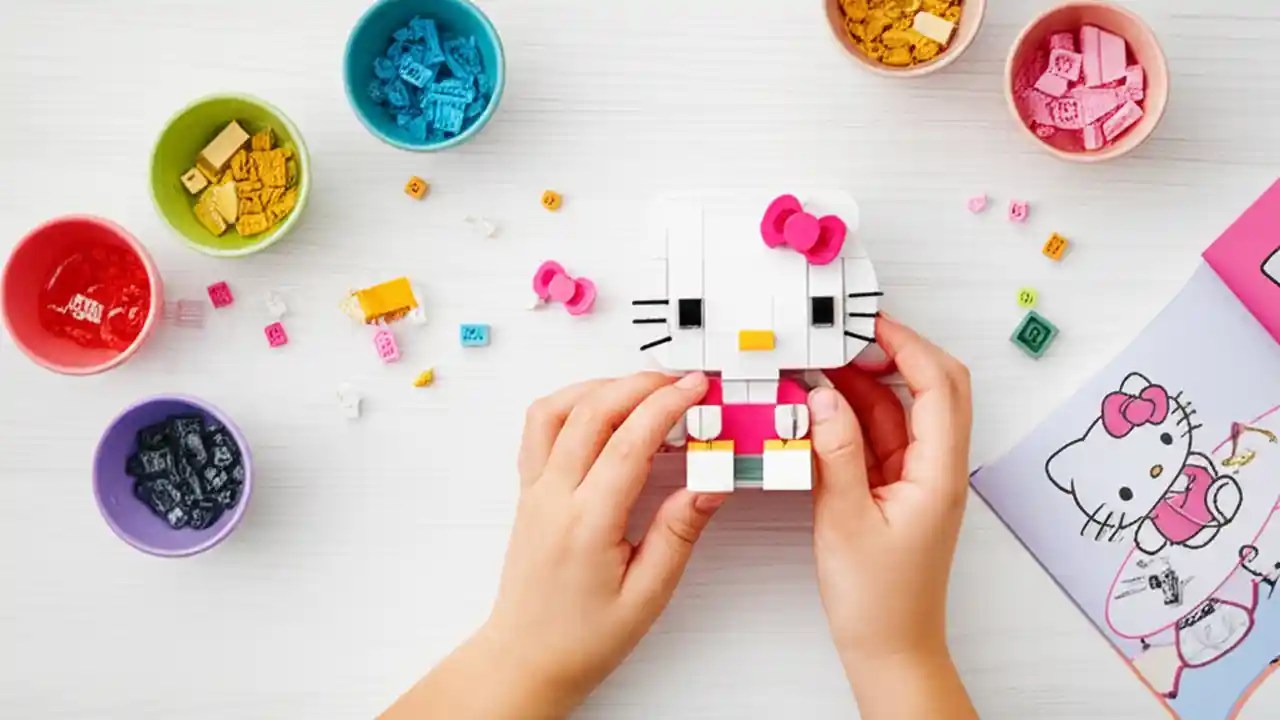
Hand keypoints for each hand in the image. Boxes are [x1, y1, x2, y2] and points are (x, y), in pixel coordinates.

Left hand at [385, 372, 723, 719]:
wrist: (526, 657)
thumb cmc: (581, 638)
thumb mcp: (646, 595)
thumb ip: (678, 533)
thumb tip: (710, 484)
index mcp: (585, 525)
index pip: (628, 443)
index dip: (666, 406)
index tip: (695, 389)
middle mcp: (552, 498)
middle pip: (590, 412)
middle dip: (639, 384)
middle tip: (680, 382)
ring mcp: (533, 490)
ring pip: (554, 409)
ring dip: (600, 387)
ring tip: (642, 390)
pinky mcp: (527, 490)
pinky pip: (539, 427)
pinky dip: (571, 403)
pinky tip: (602, 410)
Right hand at [808, 316, 976, 717]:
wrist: (889, 649)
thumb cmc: (878, 600)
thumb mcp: (845, 519)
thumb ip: (835, 451)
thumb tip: (824, 397)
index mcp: (939, 473)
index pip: (938, 386)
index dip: (907, 345)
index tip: (870, 323)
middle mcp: (937, 467)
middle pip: (933, 387)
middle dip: (895, 353)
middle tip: (849, 336)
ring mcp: (917, 476)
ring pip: (900, 410)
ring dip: (865, 384)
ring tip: (820, 367)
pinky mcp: (895, 488)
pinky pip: (880, 436)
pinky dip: (853, 416)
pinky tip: (820, 408)